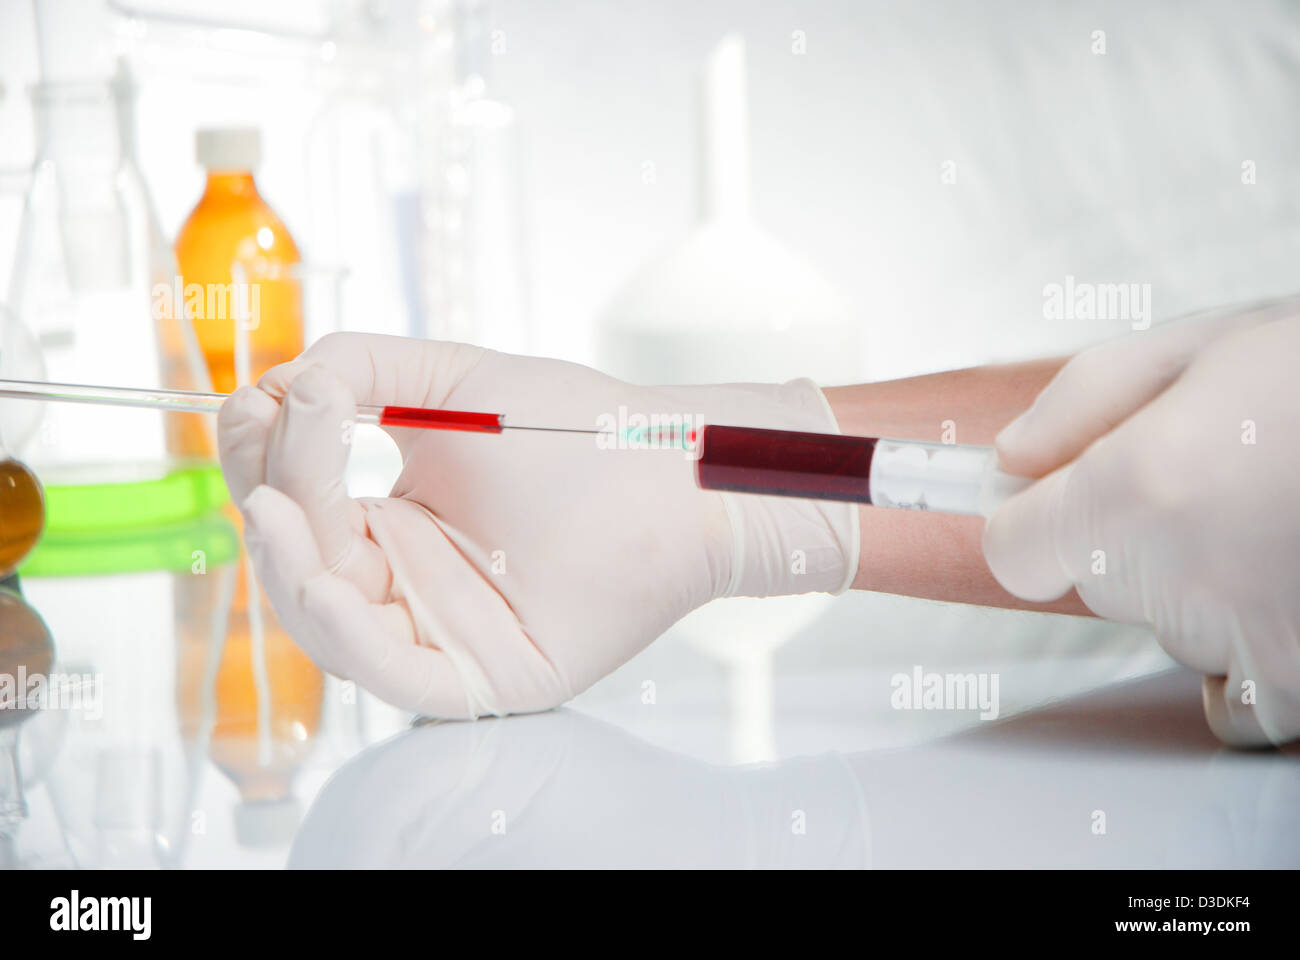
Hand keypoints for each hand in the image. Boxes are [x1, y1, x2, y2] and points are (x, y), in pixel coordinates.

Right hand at [218, 334, 856, 717]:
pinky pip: (394, 674)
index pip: (301, 510)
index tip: (260, 402)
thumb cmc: (580, 428)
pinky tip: (326, 575)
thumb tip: (272, 385)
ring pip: (332, 630)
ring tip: (276, 507)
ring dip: (290, 570)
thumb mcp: (451, 382)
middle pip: (301, 571)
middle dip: (270, 510)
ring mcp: (445, 635)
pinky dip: (344, 633)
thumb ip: (358, 367)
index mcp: (398, 527)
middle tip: (268, 447)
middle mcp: (411, 586)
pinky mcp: (485, 677)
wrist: (675, 463)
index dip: (266, 462)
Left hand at [983, 299, 1299, 745]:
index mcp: (1137, 490)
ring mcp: (1247, 642)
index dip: (1031, 520)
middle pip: (1092, 583)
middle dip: (1127, 534)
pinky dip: (1246, 658)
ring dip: (1196, 585)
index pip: (1015, 552)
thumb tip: (1013, 459)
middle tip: (1212, 477)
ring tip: (1273, 517)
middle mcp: (1182, 580)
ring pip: (1164, 626)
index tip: (1049, 502)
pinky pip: (1231, 699)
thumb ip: (1082, 401)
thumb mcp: (1200, 346)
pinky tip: (1287, 586)